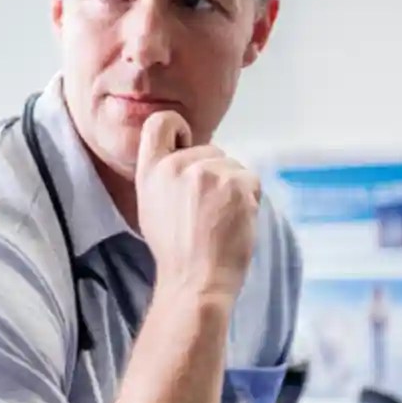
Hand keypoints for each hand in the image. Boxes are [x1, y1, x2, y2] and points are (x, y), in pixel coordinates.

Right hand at [135, 111, 260, 297]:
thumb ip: (165, 174)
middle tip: (204, 210)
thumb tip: (189, 154)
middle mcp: (177, 165)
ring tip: (218, 219)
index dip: (178, 129)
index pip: (161, 121)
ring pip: (232, 165)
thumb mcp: (151, 205)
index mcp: (151, 170)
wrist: (196, 281)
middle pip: (209, 148)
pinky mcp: (238, 184)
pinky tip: (234, 221)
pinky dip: (248, 199)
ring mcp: (209, 173)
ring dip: (232, 188)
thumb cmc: (175, 250)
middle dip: (213, 173)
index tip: (185, 144)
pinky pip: (250, 180)